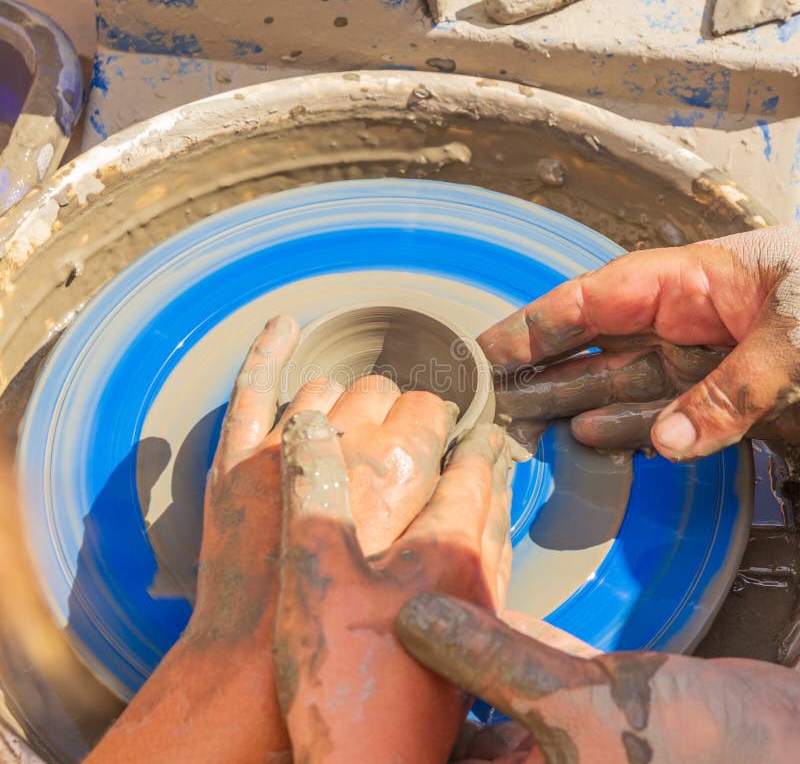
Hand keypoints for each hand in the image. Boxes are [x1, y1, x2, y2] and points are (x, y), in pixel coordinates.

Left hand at [87, 320, 459, 761]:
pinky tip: (285, 325)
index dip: (436, 425)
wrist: (252, 671)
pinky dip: (266, 350)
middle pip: (381, 392)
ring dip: (343, 402)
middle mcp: (342, 447)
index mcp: (400, 472)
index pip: (430, 412)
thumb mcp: (435, 581)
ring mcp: (282, 446)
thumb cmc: (347, 634)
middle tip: (394, 445)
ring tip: (350, 432)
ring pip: (326, 387)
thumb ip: (474, 518)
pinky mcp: (238, 457)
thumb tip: (491, 471)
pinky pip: (253, 385)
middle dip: (394, 411)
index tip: (438, 437)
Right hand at [274, 412, 514, 763]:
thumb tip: (308, 425)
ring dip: (489, 508)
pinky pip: (489, 579)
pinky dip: (483, 549)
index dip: (472, 440)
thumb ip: (314, 488)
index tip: (475, 418)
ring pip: (495, 543)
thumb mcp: (315, 567)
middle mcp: (477, 577)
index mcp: (449, 547)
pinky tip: (466, 561)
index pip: (473, 473)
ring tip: (480, 489)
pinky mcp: (468, 650)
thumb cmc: (342, 672)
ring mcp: (478, 615)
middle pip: (492, 505)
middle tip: (482, 444)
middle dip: (487, 468)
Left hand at [397, 594, 799, 762]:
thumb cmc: (700, 756)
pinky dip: (517, 648)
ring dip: (467, 667)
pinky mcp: (592, 720)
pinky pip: (539, 684)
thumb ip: (493, 660)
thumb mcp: (580, 708)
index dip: (392, 751)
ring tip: (418, 617)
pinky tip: (489, 607)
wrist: (794, 746)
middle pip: (461, 748)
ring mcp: (568, 755)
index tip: (345, 714)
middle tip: (372, 652)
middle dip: (424, 704)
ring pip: (497, 711)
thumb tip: (411, 617)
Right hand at [479, 226, 799, 460]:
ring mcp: (695, 358)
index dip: (532, 325)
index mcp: (684, 280)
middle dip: (538, 369)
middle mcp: (678, 318)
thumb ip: (732, 389)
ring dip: (570, 403)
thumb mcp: (796, 331)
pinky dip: (628, 427)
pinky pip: (662, 412)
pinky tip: (590, 436)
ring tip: (525, 425)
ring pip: (615, 381)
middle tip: (491, 398)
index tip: (486, 349)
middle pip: (589, 345)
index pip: (588, 301)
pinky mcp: (718, 392)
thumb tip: (669, 444)